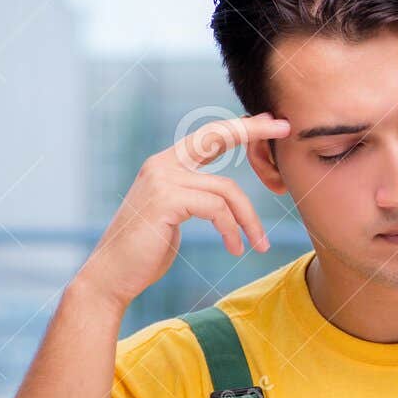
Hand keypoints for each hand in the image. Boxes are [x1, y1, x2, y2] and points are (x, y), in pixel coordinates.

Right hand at [75, 112, 289, 311]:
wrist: (112, 276)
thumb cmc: (146, 250)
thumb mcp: (174, 215)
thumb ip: (194, 197)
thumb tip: (223, 196)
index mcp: (166, 165)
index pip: (209, 136)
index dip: (241, 127)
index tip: (272, 121)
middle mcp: (161, 164)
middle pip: (216, 136)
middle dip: (252, 129)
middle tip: (285, 127)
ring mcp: (161, 180)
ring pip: (226, 190)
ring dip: (249, 220)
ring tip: (259, 245)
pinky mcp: (166, 201)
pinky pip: (217, 209)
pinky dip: (232, 230)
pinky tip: (235, 249)